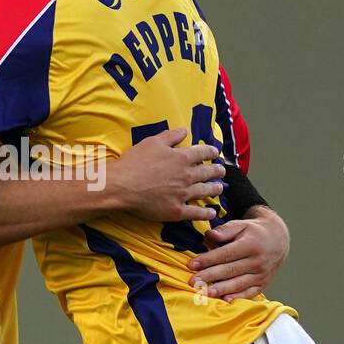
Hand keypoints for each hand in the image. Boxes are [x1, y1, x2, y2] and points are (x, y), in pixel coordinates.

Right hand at [107, 128, 224, 221]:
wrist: (122, 186)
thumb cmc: (135, 162)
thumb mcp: (152, 142)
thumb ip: (171, 136)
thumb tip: (185, 130)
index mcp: (182, 158)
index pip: (203, 152)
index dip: (211, 151)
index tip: (215, 152)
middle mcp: (187, 176)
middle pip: (208, 173)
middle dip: (217, 171)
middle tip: (222, 171)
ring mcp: (183, 194)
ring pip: (205, 192)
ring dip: (214, 189)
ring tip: (219, 188)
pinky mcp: (177, 211)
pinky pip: (196, 213)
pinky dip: (206, 213)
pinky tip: (212, 213)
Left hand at [188, 206, 288, 300]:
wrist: (278, 239)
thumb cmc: (254, 232)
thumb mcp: (241, 225)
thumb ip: (225, 230)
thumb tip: (209, 235)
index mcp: (251, 245)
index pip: (226, 254)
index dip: (208, 260)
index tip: (192, 265)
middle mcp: (258, 261)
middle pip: (230, 270)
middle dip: (209, 277)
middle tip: (193, 282)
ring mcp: (262, 274)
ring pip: (238, 283)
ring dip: (220, 289)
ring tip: (204, 292)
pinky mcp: (264, 284)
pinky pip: (250, 293)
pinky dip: (238, 297)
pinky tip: (224, 300)